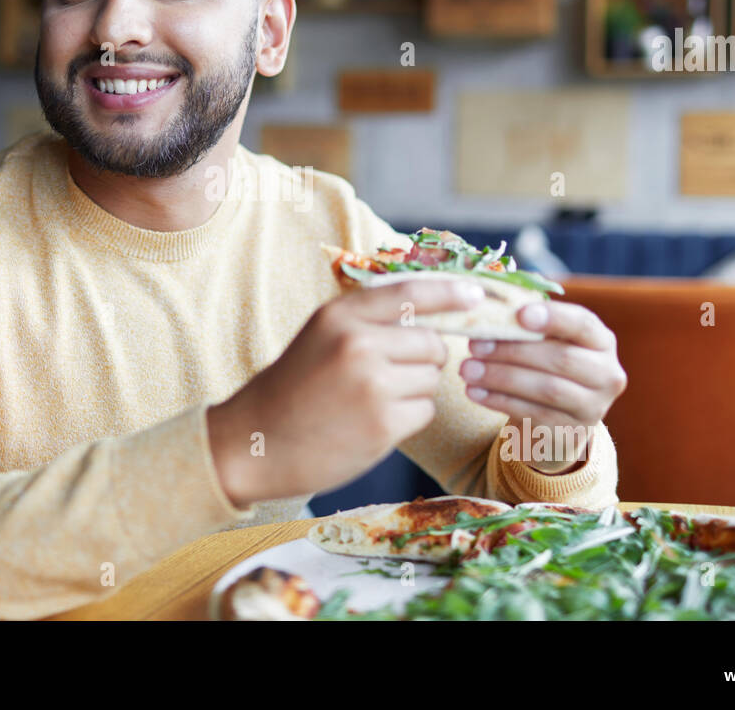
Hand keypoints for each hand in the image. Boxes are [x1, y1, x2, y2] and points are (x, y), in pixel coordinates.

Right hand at [208, 278, 486, 506]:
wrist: (257, 442)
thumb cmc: (293, 389)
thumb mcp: (321, 336)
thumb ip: (368, 319)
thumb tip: (433, 312)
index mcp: (340, 315)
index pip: (412, 293)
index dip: (450, 293)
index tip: (478, 294)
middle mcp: (358, 343)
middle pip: (431, 343)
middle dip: (424, 359)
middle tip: (391, 375)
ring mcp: (372, 384)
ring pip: (431, 379)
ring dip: (414, 391)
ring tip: (372, 401)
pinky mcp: (383, 423)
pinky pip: (424, 411)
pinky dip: (408, 418)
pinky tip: (373, 422)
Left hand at [458, 301, 626, 473]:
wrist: (558, 417)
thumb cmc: (545, 365)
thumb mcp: (547, 343)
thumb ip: (527, 325)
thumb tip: (486, 310)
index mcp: (601, 341)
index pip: (583, 324)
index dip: (553, 318)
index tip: (520, 315)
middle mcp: (606, 374)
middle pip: (561, 359)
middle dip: (513, 351)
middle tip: (474, 345)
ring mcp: (593, 407)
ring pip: (547, 389)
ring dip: (501, 377)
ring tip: (467, 369)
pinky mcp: (572, 432)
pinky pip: (533, 414)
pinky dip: (499, 401)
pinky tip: (475, 392)